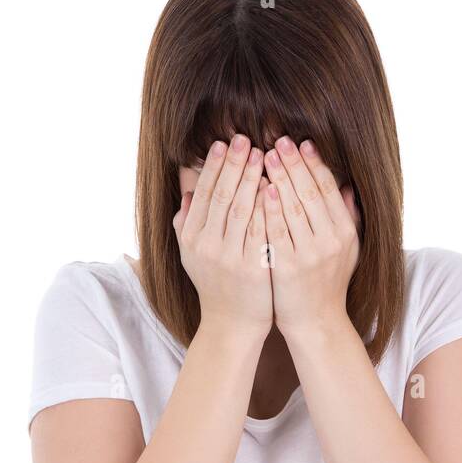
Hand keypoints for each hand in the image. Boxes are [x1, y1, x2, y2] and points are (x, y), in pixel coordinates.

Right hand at [172, 135, 271, 341]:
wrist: (232, 323)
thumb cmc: (216, 284)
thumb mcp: (192, 255)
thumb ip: (186, 222)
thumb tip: (186, 189)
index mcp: (191, 238)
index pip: (203, 193)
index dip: (213, 166)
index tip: (223, 144)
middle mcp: (206, 246)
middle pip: (222, 196)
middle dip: (234, 164)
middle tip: (245, 139)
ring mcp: (230, 258)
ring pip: (242, 209)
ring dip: (252, 178)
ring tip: (263, 153)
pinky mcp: (254, 268)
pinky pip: (262, 229)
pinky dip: (267, 205)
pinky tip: (275, 185)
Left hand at [263, 137, 359, 341]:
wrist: (316, 322)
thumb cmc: (327, 284)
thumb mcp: (348, 251)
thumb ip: (348, 218)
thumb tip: (347, 186)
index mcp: (346, 232)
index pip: (329, 189)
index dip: (315, 164)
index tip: (302, 143)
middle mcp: (331, 241)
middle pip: (311, 192)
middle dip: (294, 163)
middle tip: (279, 140)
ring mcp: (310, 254)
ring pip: (294, 207)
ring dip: (280, 178)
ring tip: (266, 155)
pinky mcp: (288, 266)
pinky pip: (277, 230)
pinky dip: (270, 207)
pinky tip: (261, 188)